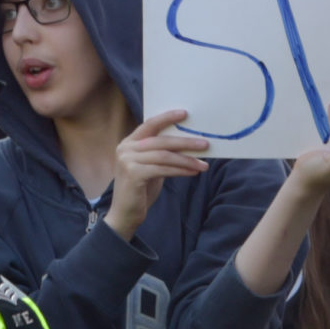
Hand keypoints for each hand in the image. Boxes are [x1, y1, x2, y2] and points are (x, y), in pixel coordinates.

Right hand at [105, 108, 207, 241]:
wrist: (125, 215)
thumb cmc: (141, 189)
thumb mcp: (151, 166)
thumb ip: (161, 152)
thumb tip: (188, 141)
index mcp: (129, 143)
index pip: (150, 124)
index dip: (167, 117)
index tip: (185, 113)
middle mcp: (125, 148)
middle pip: (161, 140)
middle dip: (186, 142)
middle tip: (205, 144)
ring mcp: (127, 161)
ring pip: (165, 156)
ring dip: (187, 159)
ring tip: (204, 164)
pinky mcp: (133, 174)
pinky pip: (163, 169)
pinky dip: (181, 170)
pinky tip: (193, 172)